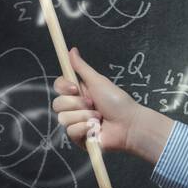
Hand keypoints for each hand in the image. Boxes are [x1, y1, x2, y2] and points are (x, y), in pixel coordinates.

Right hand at [51, 46, 172, 161]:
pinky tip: (96, 129)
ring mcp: (76, 123)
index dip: (64, 87)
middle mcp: (76, 107)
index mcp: (79, 93)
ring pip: (63, 118)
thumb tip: (72, 50)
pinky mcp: (79, 137)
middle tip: (93, 104)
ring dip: (84, 116)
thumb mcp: (98, 82)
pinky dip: (85, 129)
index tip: (75, 88)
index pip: (59, 87)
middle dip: (77, 104)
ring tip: (99, 118)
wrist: (129, 124)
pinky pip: (70, 132)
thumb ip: (82, 68)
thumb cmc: (118, 102)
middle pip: (57, 104)